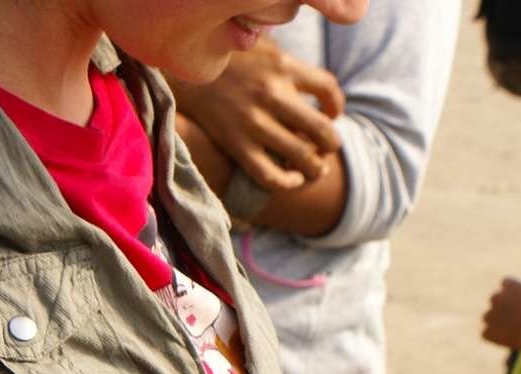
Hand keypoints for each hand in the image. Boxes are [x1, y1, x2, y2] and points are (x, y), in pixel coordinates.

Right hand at [171, 38, 343, 193]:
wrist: (184, 75)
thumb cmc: (226, 60)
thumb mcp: (260, 44)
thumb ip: (285, 59)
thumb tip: (306, 67)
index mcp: (282, 66)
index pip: (327, 89)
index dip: (336, 106)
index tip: (332, 114)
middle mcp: (272, 94)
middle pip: (321, 129)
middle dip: (331, 143)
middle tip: (328, 147)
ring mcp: (254, 123)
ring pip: (301, 156)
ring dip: (316, 168)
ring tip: (317, 169)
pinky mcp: (236, 145)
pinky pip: (270, 174)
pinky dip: (288, 182)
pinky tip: (294, 179)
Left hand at [482, 278, 520, 358]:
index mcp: (509, 286)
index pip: (506, 283)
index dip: (511, 291)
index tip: (516, 297)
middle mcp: (496, 298)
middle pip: (494, 299)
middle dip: (501, 305)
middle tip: (511, 314)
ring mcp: (489, 316)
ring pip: (488, 316)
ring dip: (495, 320)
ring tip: (509, 328)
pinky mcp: (487, 332)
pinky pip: (487, 334)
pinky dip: (493, 336)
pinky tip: (505, 338)